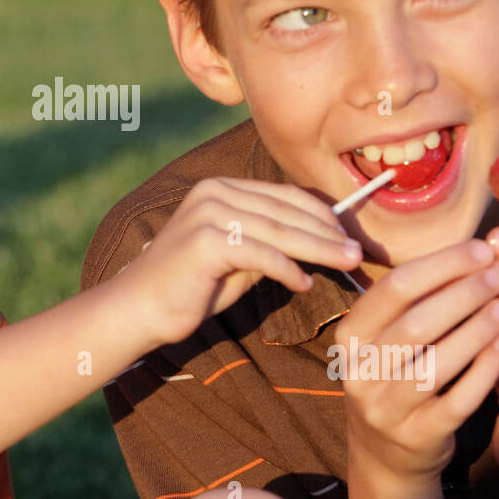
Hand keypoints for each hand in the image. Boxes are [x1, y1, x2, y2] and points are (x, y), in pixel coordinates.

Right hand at [112, 177, 363, 348]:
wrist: (138, 309)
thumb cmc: (190, 288)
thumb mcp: (237, 259)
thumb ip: (269, 244)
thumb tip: (317, 242)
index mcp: (220, 188)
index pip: (284, 196)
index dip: (321, 214)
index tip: (350, 233)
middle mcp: (214, 192)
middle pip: (286, 210)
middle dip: (328, 232)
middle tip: (360, 250)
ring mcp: (208, 213)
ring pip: (280, 230)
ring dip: (319, 248)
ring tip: (347, 262)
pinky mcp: (205, 241)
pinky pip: (261, 254)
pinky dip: (287, 269)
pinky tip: (305, 284)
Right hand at [336, 241, 498, 482]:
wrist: (386, 453)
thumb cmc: (395, 377)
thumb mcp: (386, 339)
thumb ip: (415, 302)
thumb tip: (469, 252)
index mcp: (350, 336)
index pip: (394, 288)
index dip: (441, 265)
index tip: (481, 250)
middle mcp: (359, 371)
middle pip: (415, 323)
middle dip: (462, 294)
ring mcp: (385, 407)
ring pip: (435, 362)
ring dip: (476, 330)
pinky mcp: (416, 436)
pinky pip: (456, 401)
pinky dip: (482, 371)